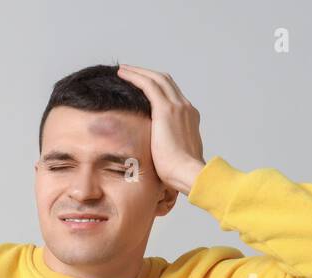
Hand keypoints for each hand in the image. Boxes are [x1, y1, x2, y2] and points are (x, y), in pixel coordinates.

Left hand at [116, 64, 205, 193]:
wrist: (188, 173)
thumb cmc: (179, 173)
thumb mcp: (173, 156)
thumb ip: (165, 149)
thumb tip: (153, 157)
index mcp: (189, 118)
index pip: (172, 95)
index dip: (157, 88)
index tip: (142, 86)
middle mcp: (185, 108)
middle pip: (165, 82)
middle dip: (147, 75)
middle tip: (129, 72)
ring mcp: (178, 107)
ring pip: (157, 79)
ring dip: (139, 72)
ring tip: (123, 70)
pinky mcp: (166, 110)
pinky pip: (149, 85)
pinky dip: (135, 77)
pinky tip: (122, 74)